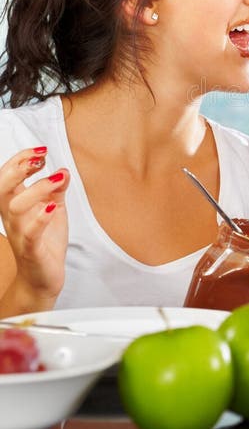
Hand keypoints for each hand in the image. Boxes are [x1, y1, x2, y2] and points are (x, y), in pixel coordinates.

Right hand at [0, 148, 69, 302]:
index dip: (20, 160)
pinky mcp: (32, 250)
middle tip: (39, 158)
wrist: (44, 277)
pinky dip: (40, 219)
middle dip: (17, 169)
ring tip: (57, 180)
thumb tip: (63, 170)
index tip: (41, 151)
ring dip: (36, 190)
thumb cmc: (46, 240)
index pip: (7, 177)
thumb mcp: (54, 208)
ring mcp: (20, 234)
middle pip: (1, 189)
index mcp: (15, 205)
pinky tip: (53, 207)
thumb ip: (57, 189)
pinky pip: (30, 234)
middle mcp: (13, 218)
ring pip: (16, 208)